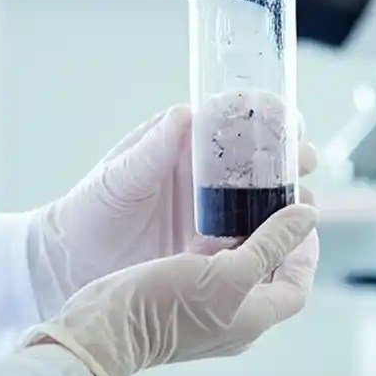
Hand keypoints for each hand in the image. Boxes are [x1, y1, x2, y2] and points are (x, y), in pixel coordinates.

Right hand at [26, 204, 319, 375]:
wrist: (106, 328)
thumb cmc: (166, 305)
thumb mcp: (227, 270)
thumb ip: (269, 244)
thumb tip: (307, 216)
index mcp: (254, 318)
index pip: (296, 286)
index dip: (305, 252)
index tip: (302, 218)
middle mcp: (235, 318)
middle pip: (269, 276)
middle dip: (277, 240)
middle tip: (275, 202)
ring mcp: (207, 308)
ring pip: (239, 269)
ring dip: (246, 237)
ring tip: (245, 201)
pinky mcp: (181, 296)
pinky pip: (209, 268)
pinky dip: (215, 243)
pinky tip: (207, 218)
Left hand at [29, 105, 317, 316]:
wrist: (71, 262)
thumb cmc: (90, 208)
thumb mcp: (119, 175)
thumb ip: (151, 148)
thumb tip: (184, 112)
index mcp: (186, 145)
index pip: (236, 121)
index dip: (267, 116)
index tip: (288, 117)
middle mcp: (207, 176)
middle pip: (263, 160)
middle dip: (290, 156)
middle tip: (304, 159)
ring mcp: (214, 213)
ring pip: (266, 199)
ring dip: (290, 197)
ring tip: (303, 202)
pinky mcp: (214, 248)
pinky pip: (255, 239)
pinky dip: (277, 237)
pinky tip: (294, 239)